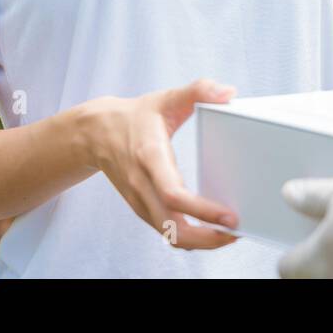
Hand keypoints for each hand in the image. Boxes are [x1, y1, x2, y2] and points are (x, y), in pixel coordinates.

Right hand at [76, 78, 239, 249]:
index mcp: (149, 156)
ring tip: (229, 234)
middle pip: (172, 228)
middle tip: (236, 232)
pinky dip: (189, 238)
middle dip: (206, 239)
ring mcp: (140, 200)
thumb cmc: (136, 116)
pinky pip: (166, 232)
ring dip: (200, 242)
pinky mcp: (142, 208)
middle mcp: (142, 184)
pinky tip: (210, 231)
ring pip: (169, 236)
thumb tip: (227, 92)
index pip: (172, 194)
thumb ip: (198, 90)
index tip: (229, 216)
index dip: (202, 210)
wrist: (96, 133)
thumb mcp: (167, 97)